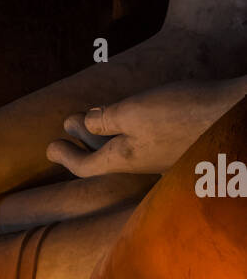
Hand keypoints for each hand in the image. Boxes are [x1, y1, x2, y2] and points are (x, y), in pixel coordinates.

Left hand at [46, 78, 246, 177]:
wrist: (232, 115)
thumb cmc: (181, 114)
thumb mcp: (132, 112)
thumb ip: (106, 119)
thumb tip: (85, 123)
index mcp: (124, 158)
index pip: (85, 166)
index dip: (65, 157)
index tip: (49, 146)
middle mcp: (141, 163)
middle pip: (103, 159)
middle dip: (82, 143)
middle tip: (66, 129)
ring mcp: (161, 157)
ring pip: (123, 150)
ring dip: (103, 135)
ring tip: (90, 119)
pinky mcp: (178, 145)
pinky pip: (141, 142)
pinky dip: (126, 131)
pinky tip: (130, 118)